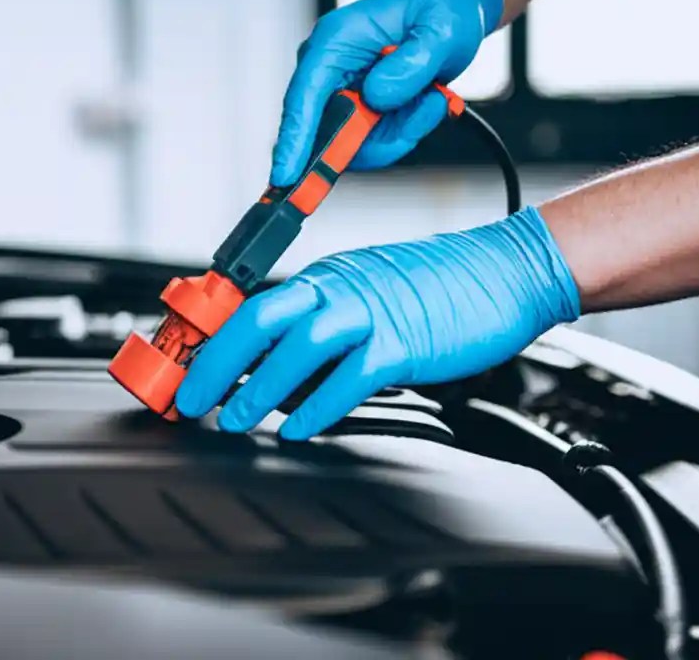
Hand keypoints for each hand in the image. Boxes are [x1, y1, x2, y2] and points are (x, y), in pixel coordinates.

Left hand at [174, 208, 580, 439]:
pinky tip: (297, 429)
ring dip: (258, 387)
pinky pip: (350, 378)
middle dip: (216, 363)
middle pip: (260, 318)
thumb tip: (282, 367)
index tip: (188, 372)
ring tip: (234, 419)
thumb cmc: (443, 286)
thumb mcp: (369, 293)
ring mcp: (372, 314)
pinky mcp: (404, 343)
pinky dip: (318, 406)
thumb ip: (327, 323)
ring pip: (298, 346)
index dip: (214, 341)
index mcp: (328, 279)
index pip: (254, 305)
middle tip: (191, 399)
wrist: (509, 270)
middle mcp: (341, 290)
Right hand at [271, 0, 503, 185]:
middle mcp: (330, 70)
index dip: (293, 138)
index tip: (286, 174)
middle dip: (370, 139)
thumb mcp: (439, 32)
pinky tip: (423, 104)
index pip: (304, 96)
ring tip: (430, 99)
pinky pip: (372, 143)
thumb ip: (410, 65)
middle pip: (325, 131)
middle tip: (408, 120)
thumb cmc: (439, 9)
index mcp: (335, 41)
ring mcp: (342, 94)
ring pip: (354, 145)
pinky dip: (402, 132)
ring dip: (397, 133)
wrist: (451, 10)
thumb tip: (376, 96)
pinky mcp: (358, 112)